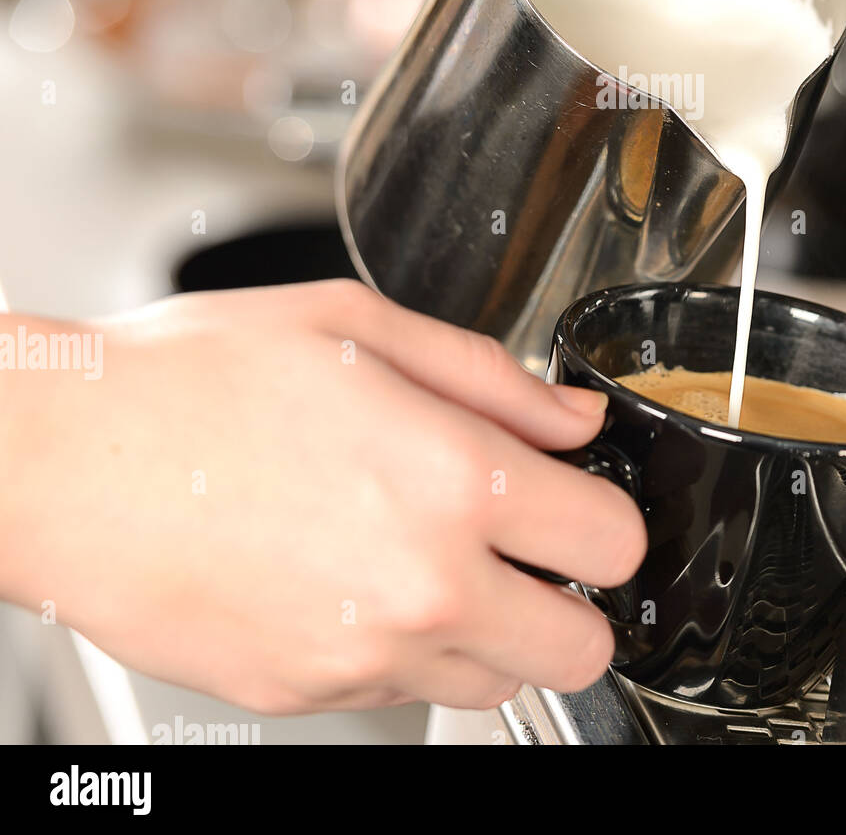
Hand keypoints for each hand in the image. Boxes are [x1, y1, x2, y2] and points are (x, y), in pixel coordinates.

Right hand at [0, 282, 645, 712]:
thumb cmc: (191, 380)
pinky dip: (410, 650)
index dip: (608, 515)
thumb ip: (492, 378)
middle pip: (582, 647)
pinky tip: (359, 577)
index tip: (581, 499)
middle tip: (530, 545)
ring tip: (436, 556)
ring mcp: (361, 655)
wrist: (60, 461)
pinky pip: (406, 694)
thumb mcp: (359, 325)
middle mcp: (420, 585)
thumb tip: (572, 419)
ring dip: (497, 629)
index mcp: (449, 479)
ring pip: (501, 682)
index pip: (613, 543)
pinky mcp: (305, 693)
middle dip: (574, 596)